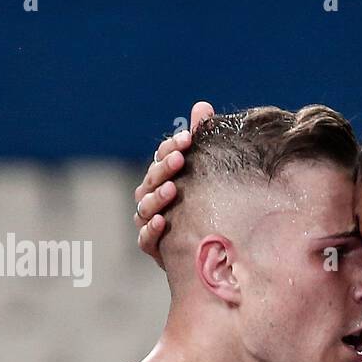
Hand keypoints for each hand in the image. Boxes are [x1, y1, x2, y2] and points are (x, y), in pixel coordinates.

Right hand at [134, 101, 215, 266]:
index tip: (188, 138)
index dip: (170, 147)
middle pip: (151, 179)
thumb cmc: (209, 209)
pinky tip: (162, 222)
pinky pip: (145, 239)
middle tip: (180, 159)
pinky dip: (151, 230)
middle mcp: (153, 199)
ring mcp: (150, 223)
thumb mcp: (210, 176)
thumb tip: (202, 105)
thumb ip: (203, 143)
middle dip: (164, 168)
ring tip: (172, 189)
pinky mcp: (155, 249)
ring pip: (144, 207)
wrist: (217, 256)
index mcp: (164, 179)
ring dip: (157, 197)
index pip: (161, 158)